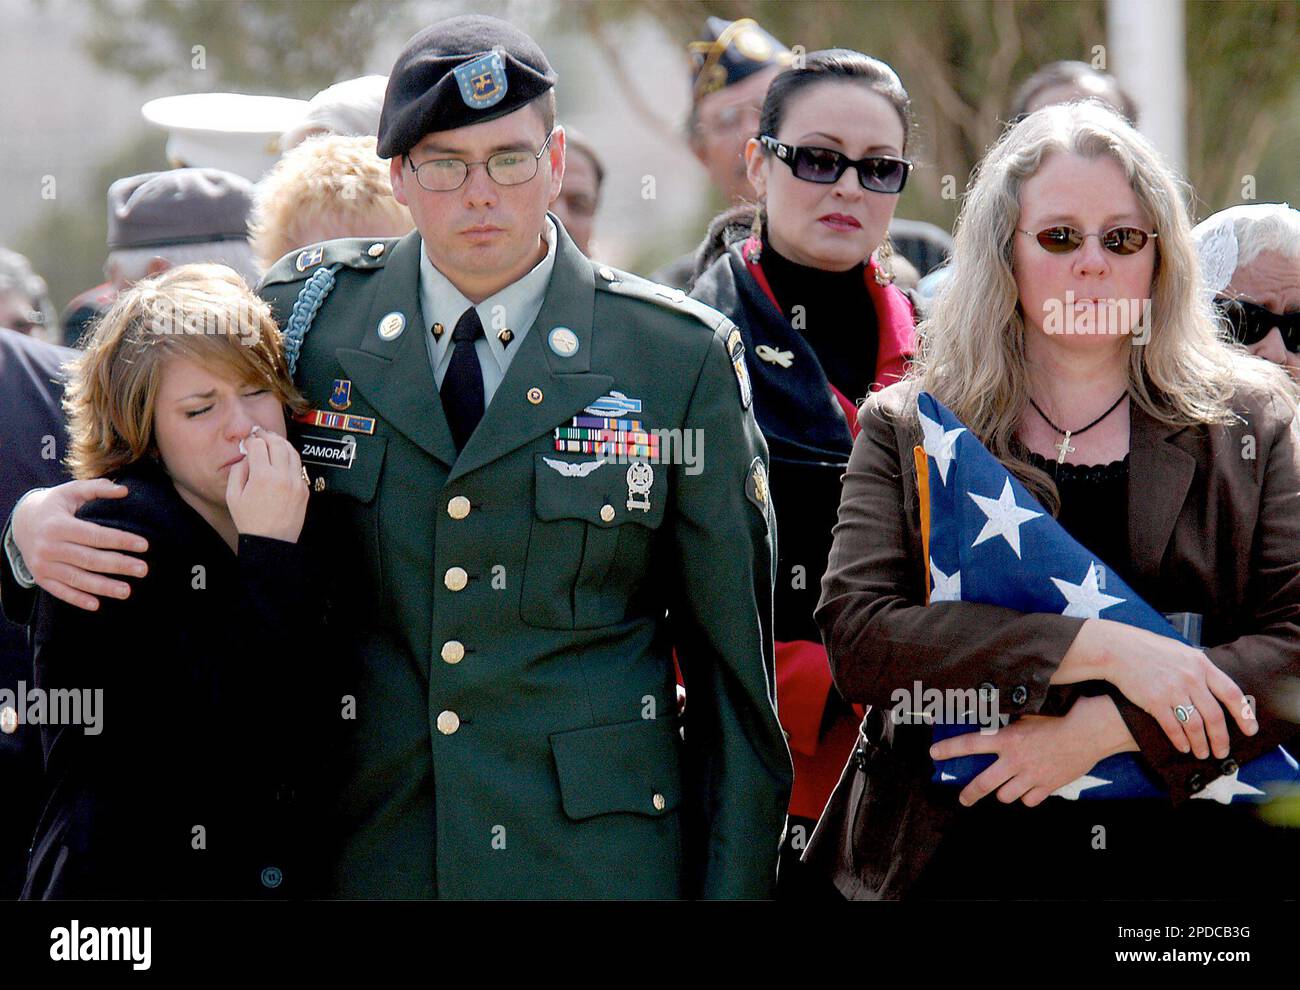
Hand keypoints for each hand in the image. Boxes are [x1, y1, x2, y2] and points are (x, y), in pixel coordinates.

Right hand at [11, 480, 148, 610]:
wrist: (22, 522)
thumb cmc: (56, 505)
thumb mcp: (72, 491)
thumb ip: (98, 488)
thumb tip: (125, 490)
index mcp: (58, 525)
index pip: (95, 535)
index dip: (120, 540)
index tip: (144, 545)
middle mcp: (49, 547)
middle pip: (89, 559)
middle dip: (118, 565)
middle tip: (144, 570)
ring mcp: (43, 565)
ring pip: (77, 578)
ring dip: (103, 587)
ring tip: (127, 591)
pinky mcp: (41, 578)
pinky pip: (60, 591)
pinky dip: (77, 599)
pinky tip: (96, 605)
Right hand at [225, 429, 307, 543]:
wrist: (271, 542)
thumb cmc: (249, 520)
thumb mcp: (233, 495)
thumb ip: (238, 470)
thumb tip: (247, 454)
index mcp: (263, 477)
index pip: (258, 445)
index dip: (251, 440)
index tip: (248, 441)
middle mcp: (283, 477)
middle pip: (278, 443)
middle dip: (267, 436)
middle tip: (260, 434)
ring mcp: (296, 483)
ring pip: (292, 452)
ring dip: (282, 444)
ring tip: (272, 442)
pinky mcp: (304, 490)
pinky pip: (298, 467)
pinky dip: (290, 459)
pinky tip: (282, 459)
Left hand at [929, 695, 1131, 806]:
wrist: (1087, 732)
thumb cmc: (1058, 718)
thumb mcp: (1027, 714)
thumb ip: (1008, 721)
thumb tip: (992, 717)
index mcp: (1006, 739)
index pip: (969, 744)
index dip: (949, 749)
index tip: (934, 754)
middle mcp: (1015, 760)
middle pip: (983, 784)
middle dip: (969, 794)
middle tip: (963, 799)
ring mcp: (1030, 776)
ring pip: (1006, 795)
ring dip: (1004, 792)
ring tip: (1006, 785)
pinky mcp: (1047, 786)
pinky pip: (1029, 800)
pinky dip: (1027, 796)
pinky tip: (1029, 788)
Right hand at [1090, 620, 1255, 759]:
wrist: (1118, 649)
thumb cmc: (1149, 650)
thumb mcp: (1181, 652)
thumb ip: (1199, 669)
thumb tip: (1215, 687)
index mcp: (1201, 665)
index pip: (1231, 692)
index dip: (1243, 714)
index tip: (1250, 730)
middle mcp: (1190, 678)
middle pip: (1214, 715)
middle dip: (1220, 738)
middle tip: (1223, 751)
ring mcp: (1172, 690)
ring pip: (1195, 725)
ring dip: (1201, 743)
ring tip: (1202, 753)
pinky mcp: (1154, 701)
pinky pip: (1172, 727)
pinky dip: (1180, 740)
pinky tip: (1183, 747)